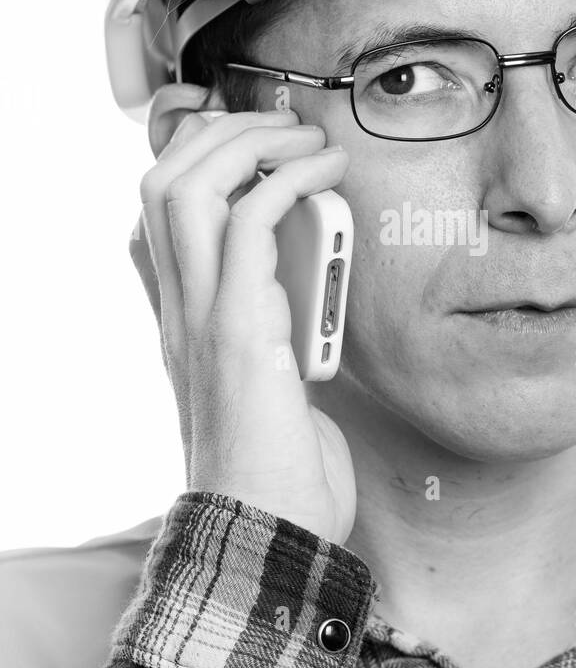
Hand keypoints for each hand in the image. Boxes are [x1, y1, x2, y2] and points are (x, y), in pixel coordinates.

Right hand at [130, 108, 355, 545]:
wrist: (268, 539)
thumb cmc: (280, 475)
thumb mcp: (277, 385)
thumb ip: (281, 332)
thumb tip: (317, 286)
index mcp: (185, 321)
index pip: (155, 216)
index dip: (196, 160)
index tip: (258, 143)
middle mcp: (180, 313)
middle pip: (159, 181)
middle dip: (220, 132)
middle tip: (283, 128)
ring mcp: (202, 320)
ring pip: (186, 187)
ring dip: (250, 143)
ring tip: (306, 140)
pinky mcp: (240, 332)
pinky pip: (250, 224)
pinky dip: (289, 182)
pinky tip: (328, 177)